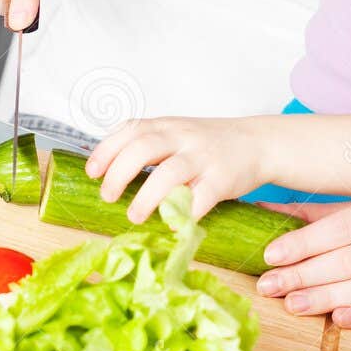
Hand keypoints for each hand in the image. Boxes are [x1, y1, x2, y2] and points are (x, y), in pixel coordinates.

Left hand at [85, 116, 269, 222]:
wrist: (259, 142)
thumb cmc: (211, 143)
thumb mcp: (178, 132)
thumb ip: (149, 144)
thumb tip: (109, 170)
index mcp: (167, 125)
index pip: (130, 130)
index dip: (106, 150)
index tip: (92, 172)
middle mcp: (183, 137)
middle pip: (143, 148)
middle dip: (118, 173)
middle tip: (108, 196)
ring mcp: (203, 157)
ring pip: (169, 173)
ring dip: (146, 197)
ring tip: (134, 216)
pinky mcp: (223, 179)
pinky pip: (201, 197)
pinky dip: (184, 213)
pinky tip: (172, 224)